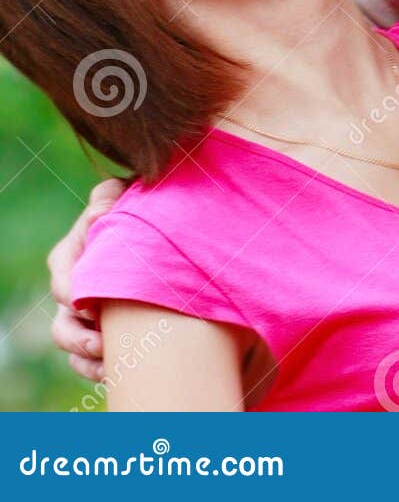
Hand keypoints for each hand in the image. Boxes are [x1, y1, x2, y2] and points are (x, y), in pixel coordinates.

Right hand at [48, 178, 128, 381]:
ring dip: (85, 352)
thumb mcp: (127, 195)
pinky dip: (95, 368)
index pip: (63, 271)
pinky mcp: (99, 331)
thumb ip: (110, 199)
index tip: (89, 301)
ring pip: (69, 340)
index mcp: (73, 251)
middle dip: (78, 332)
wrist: (169, 231)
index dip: (74, 289)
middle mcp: (74, 284)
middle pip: (63, 317)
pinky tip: (113, 370)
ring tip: (107, 356)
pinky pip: (85, 360)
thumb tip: (101, 211)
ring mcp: (84, 312)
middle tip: (101, 337)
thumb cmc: (141, 209)